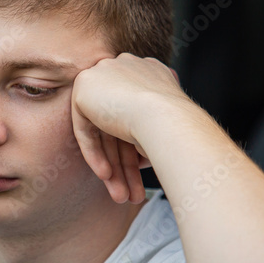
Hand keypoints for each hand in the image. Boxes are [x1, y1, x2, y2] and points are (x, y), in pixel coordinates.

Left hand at [71, 53, 185, 203]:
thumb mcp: (168, 125)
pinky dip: (95, 154)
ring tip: (121, 195)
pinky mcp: (84, 87)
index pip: (135, 113)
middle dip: (124, 162)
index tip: (144, 169)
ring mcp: (103, 74)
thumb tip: (141, 151)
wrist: (167, 118)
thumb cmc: (179, 128)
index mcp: (149, 70)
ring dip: (113, 165)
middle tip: (131, 190)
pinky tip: (106, 176)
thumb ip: (149, 129)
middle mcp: (125, 67)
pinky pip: (85, 129)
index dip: (136, 146)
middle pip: (118, 123)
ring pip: (103, 130)